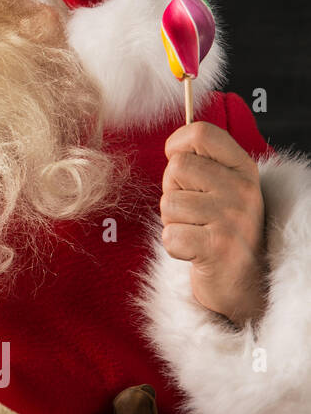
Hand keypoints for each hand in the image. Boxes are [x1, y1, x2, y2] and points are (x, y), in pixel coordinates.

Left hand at [161, 122, 266, 326]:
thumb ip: (202, 163)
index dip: (177, 145)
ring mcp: (232, 217)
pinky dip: (174, 246)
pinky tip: (195, 251)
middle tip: (192, 210)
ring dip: (173, 221)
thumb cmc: (221, 228)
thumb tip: (173, 143)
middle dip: (172, 190)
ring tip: (196, 231)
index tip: (179, 164)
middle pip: (176, 167)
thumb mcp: (223, 188)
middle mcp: (243, 189)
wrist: (244, 280)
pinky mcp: (217, 246)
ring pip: (169, 203)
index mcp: (243, 168)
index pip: (201, 132)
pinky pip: (170, 235)